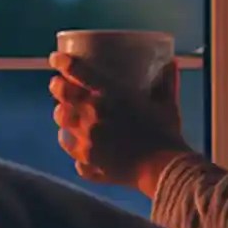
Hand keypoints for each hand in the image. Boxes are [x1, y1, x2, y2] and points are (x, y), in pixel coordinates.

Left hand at [48, 51, 191, 189]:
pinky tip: (77, 146)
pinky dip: (73, 147)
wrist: (163, 168)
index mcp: (109, 96)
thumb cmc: (166, 134)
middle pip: (62, 96)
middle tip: (57, 85)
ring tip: (64, 114)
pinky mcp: (88, 162)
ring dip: (62, 116)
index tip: (55, 58)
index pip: (76, 72)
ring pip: (62, 123)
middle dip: (57, 87)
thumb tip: (171, 62)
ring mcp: (86, 140)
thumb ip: (166, 82)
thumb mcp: (167, 104)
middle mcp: (91, 116)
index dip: (62, 62)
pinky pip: (72, 152)